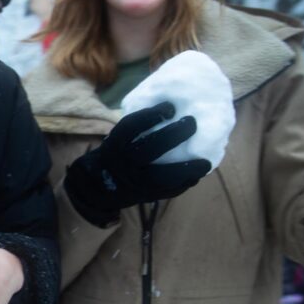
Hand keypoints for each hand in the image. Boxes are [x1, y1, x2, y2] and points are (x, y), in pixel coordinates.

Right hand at [64, 101, 210, 226]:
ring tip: (205, 163)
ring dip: (187, 169)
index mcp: (115, 144)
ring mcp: (134, 182)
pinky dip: (184, 183)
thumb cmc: (115, 154)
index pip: (131, 127)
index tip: (170, 106)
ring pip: (162, 176)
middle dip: (174, 135)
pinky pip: (168, 192)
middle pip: (150, 149)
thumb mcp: (117, 139)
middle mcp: (123, 163)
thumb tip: (172, 109)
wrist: (98, 187)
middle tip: (192, 123)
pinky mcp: (144, 196)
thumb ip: (138, 129)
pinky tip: (196, 175)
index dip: (151, 115)